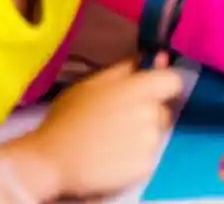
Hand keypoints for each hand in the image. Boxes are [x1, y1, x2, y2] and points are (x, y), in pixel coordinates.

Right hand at [16, 57, 181, 197]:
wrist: (48, 161)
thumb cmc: (67, 119)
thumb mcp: (92, 85)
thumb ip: (129, 68)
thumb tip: (161, 57)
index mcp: (139, 88)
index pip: (174, 82)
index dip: (161, 88)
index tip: (145, 95)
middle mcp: (151, 113)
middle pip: (164, 110)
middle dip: (147, 114)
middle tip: (118, 122)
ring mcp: (150, 141)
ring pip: (156, 135)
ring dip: (141, 137)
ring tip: (112, 142)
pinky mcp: (145, 166)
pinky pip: (149, 158)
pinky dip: (135, 159)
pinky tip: (113, 158)